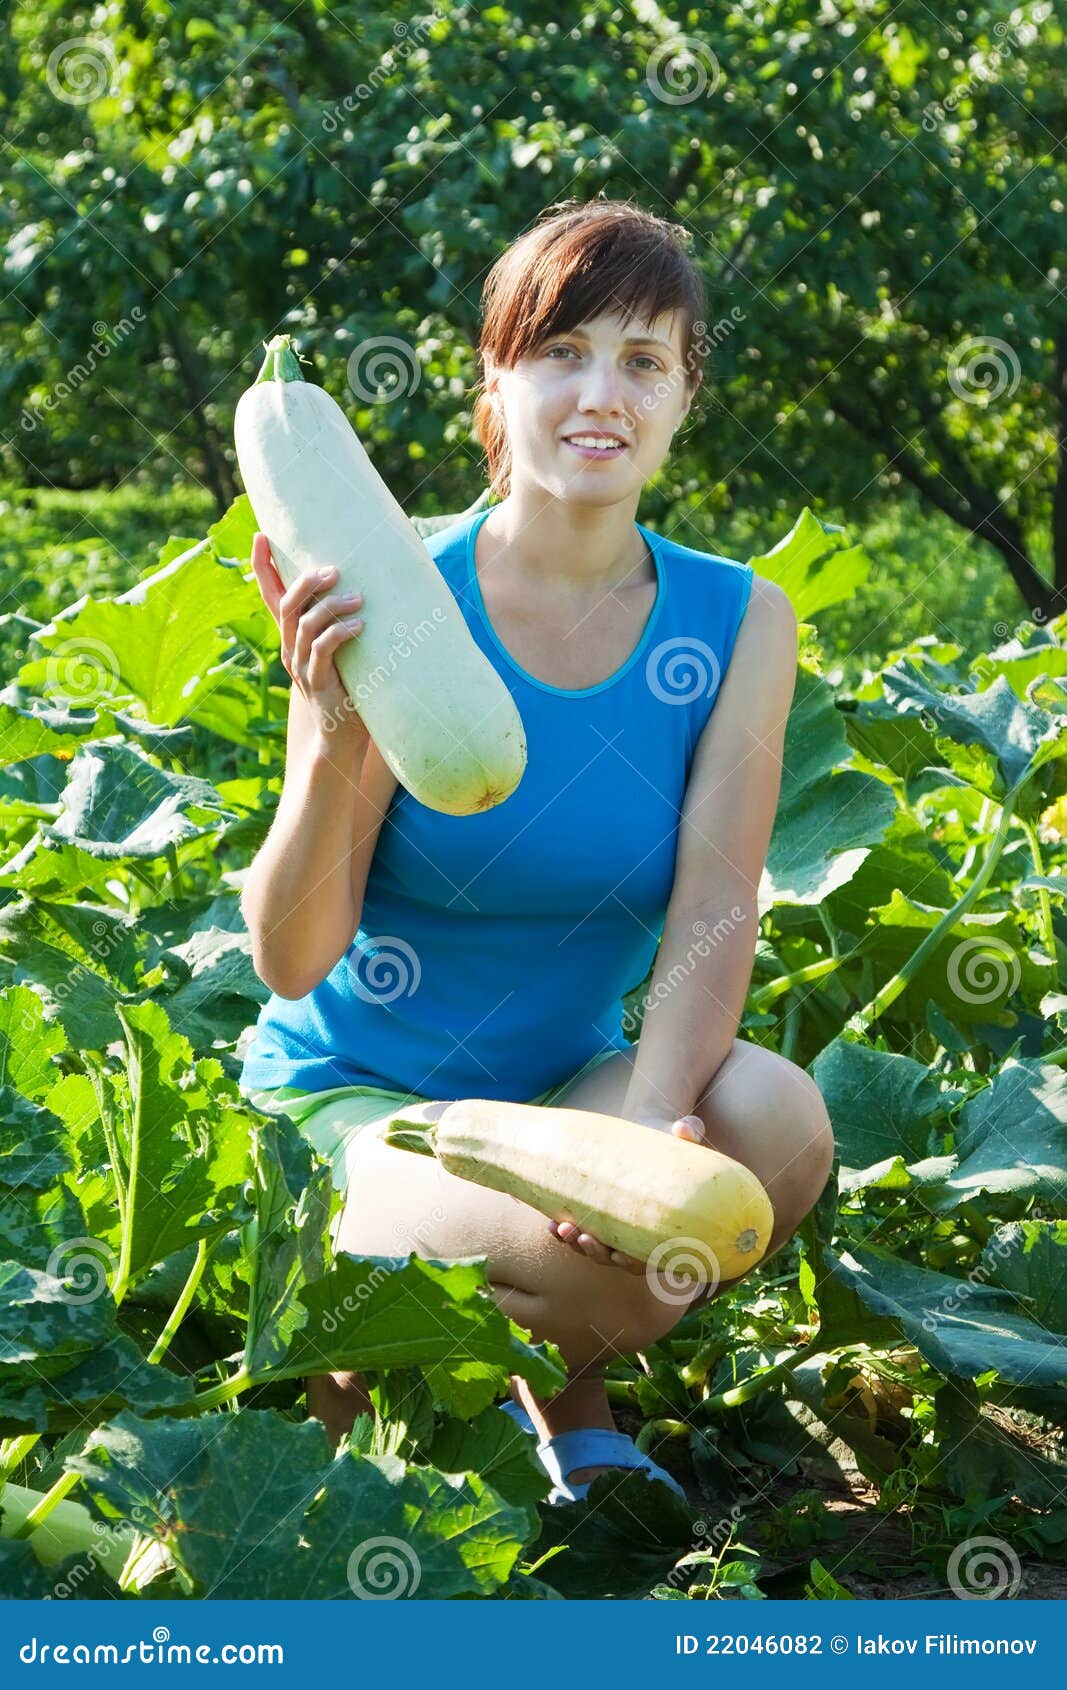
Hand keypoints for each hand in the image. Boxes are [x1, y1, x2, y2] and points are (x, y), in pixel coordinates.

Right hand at [250, 532, 369, 745]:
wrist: (340, 738)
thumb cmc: (348, 688)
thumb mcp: (342, 652)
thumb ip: (343, 623)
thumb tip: (368, 586)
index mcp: (292, 637)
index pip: (270, 596)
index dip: (262, 567)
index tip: (260, 536)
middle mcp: (291, 649)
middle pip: (286, 605)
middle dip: (305, 582)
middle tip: (333, 571)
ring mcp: (302, 666)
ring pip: (304, 625)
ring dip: (331, 607)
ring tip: (358, 600)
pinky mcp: (317, 682)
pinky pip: (322, 650)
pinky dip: (340, 634)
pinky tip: (360, 626)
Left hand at [547, 1112, 706, 1273]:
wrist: (650, 1137)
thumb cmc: (671, 1144)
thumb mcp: (683, 1139)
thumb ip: (688, 1134)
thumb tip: (684, 1128)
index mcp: (664, 1228)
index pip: (650, 1257)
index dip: (634, 1261)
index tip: (620, 1255)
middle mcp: (638, 1236)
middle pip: (616, 1258)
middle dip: (597, 1252)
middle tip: (584, 1238)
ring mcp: (615, 1230)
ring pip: (593, 1249)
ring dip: (576, 1243)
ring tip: (562, 1228)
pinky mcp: (596, 1217)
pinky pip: (579, 1233)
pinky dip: (564, 1233)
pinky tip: (552, 1223)